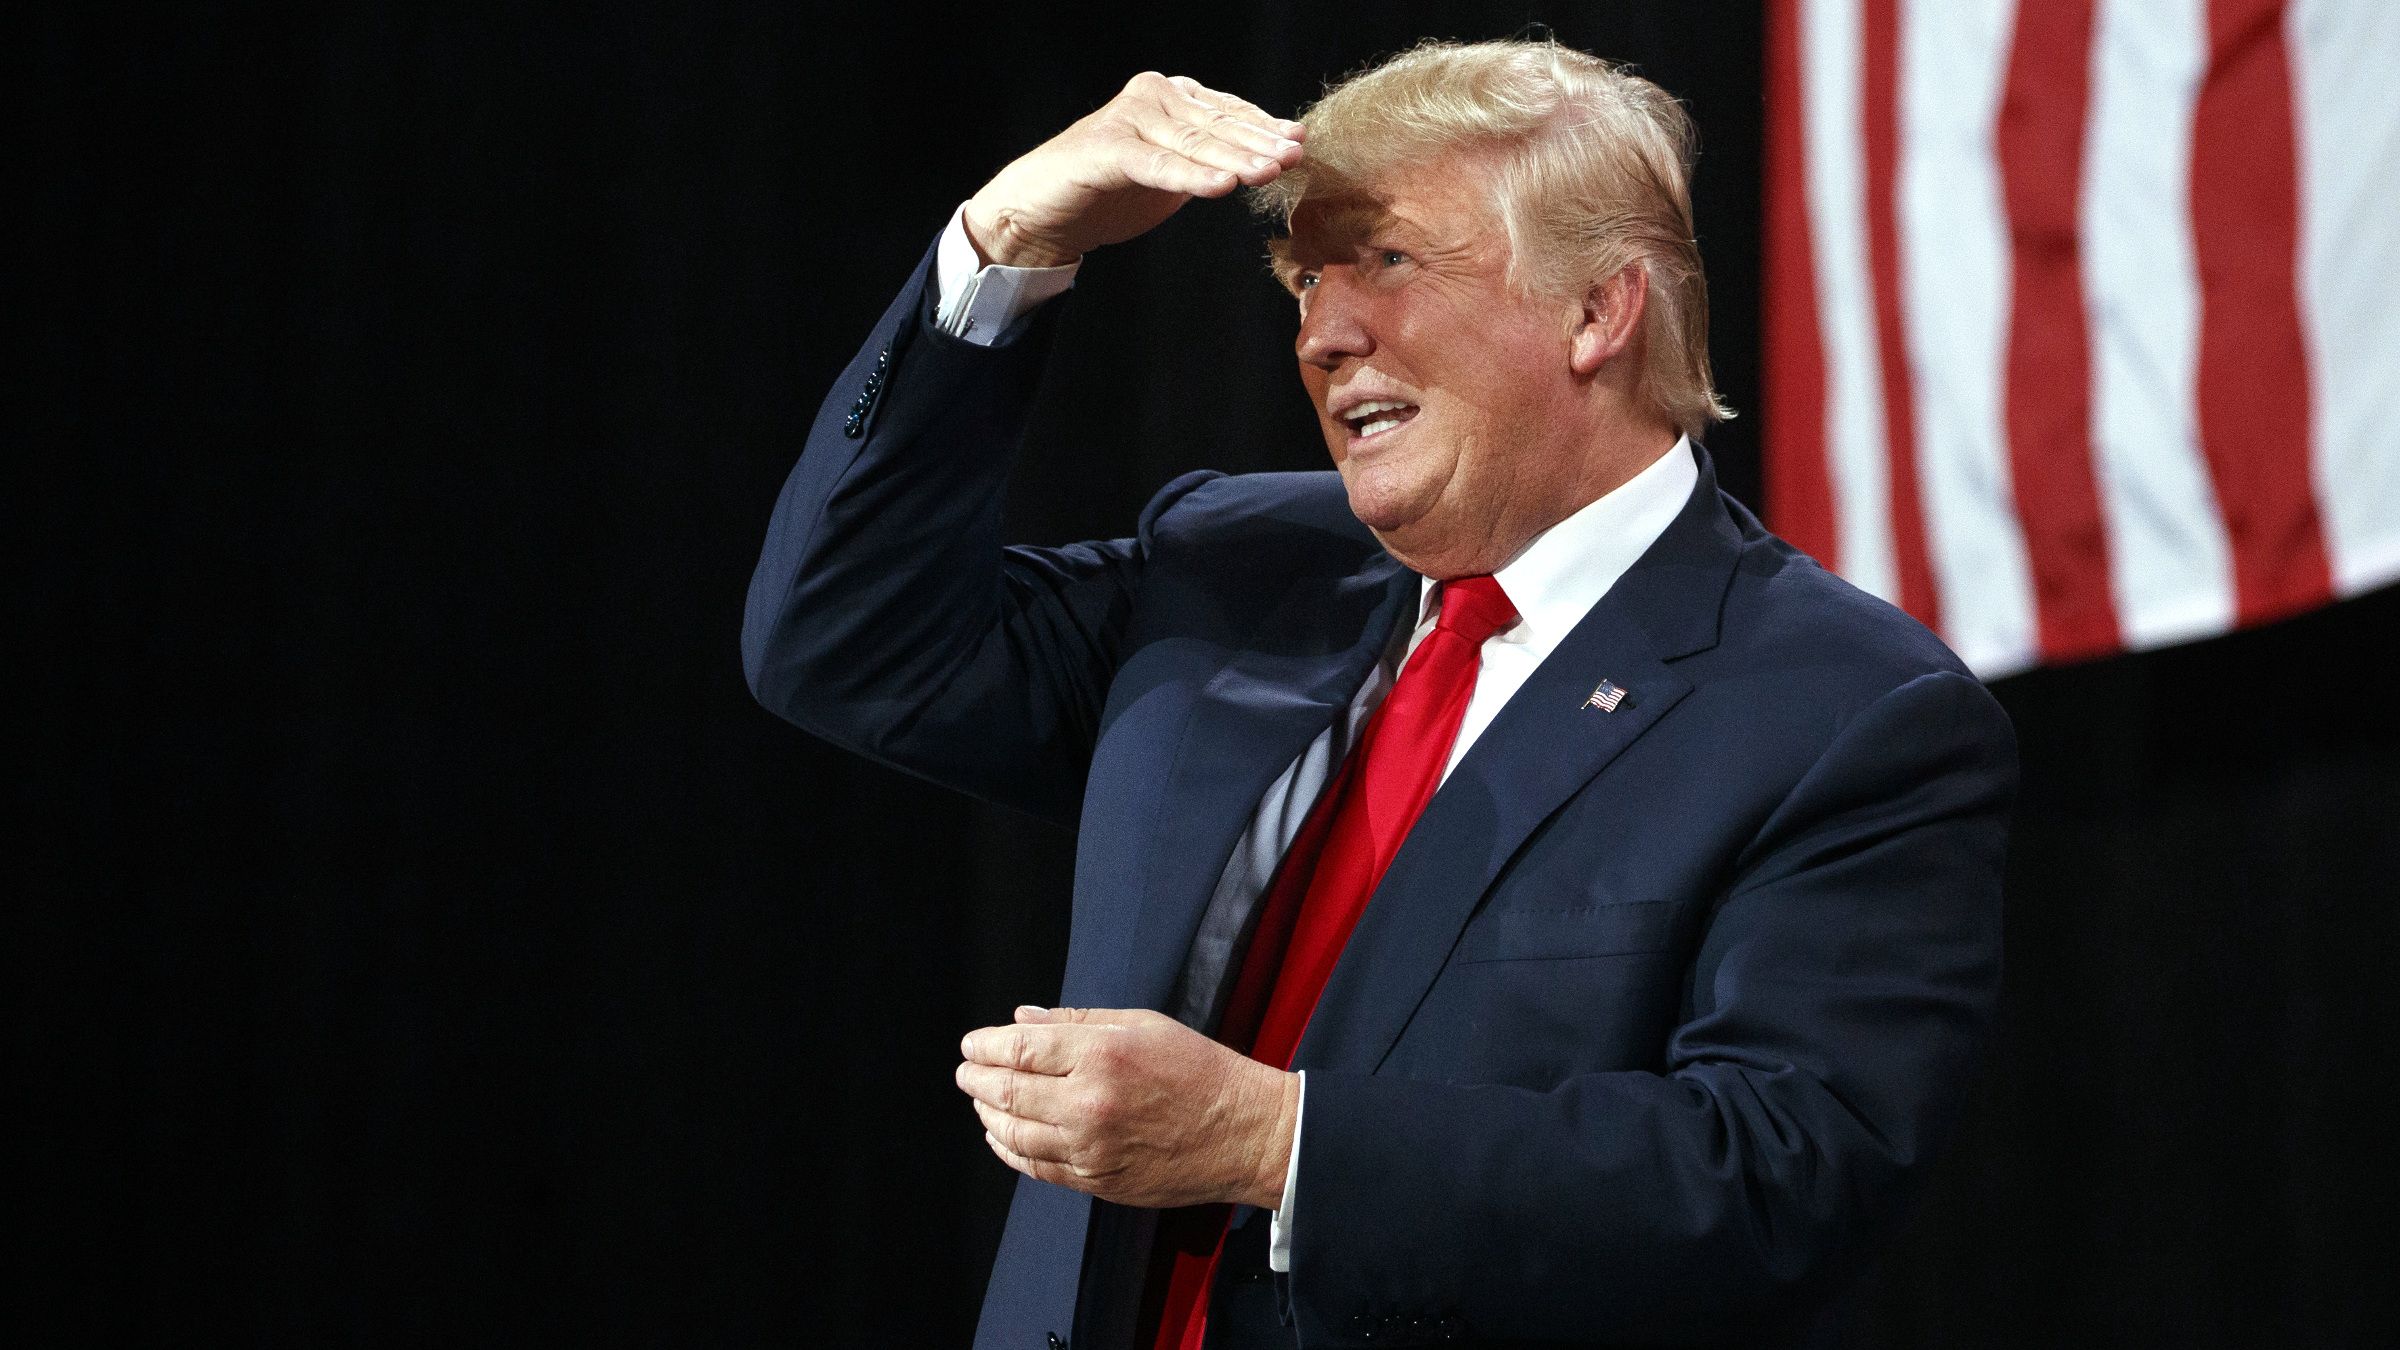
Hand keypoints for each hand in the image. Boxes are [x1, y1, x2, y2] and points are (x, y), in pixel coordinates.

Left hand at [956, 1005, 1300, 1209]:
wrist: (1243, 1133)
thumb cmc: (1200, 1071)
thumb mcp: (1142, 1025)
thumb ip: (1077, 1021)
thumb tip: (1022, 1020)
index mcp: (1102, 1055)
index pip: (1019, 1049)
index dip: (985, 1046)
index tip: (973, 1045)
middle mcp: (1090, 1103)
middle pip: (1008, 1092)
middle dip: (977, 1080)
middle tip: (967, 1071)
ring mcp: (1091, 1148)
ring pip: (1014, 1135)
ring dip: (988, 1116)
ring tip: (982, 1101)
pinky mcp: (1097, 1181)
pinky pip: (1037, 1168)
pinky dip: (1010, 1152)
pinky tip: (1002, 1138)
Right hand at [961, 73, 1305, 268]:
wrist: (1045, 209)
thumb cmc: (1112, 189)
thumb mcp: (1175, 171)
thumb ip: (1213, 158)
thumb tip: (1272, 159)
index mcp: (1171, 96)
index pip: (1228, 111)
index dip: (1265, 127)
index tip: (1298, 142)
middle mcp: (1151, 97)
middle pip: (1216, 126)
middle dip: (1258, 144)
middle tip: (1291, 158)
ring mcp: (1127, 120)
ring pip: (1191, 143)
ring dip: (1233, 160)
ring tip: (1267, 174)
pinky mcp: (1106, 150)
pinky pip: (1157, 165)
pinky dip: (1190, 176)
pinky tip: (1221, 186)